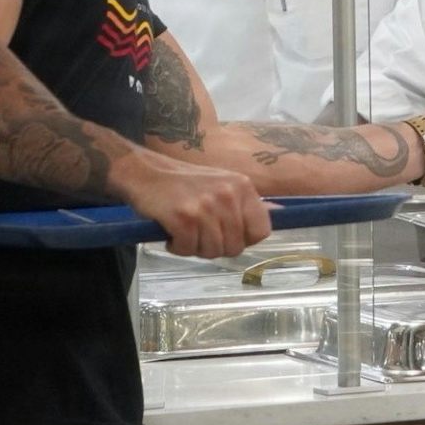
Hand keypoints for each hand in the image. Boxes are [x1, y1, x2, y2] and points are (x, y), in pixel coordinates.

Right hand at [116, 152, 272, 258]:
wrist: (145, 172)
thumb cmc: (185, 183)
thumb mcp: (223, 184)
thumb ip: (246, 203)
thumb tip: (280, 213)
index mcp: (243, 187)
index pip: (261, 231)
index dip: (244, 240)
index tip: (226, 235)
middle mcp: (228, 195)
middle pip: (235, 247)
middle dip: (215, 247)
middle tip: (198, 232)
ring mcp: (205, 206)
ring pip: (212, 251)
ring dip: (194, 248)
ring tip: (184, 230)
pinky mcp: (182, 217)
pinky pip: (187, 249)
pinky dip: (176, 247)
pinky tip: (171, 232)